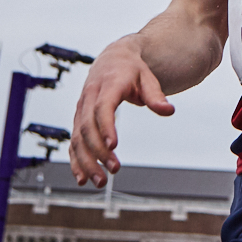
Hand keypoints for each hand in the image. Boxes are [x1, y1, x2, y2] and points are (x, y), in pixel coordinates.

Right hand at [69, 35, 174, 186]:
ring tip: (99, 182)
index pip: (102, 107)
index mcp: (107, 85)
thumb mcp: (147, 78)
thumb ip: (156, 95)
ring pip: (77, 138)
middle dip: (98, 151)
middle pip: (87, 127)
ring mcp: (81, 110)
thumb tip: (168, 110)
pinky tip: (83, 179)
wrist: (111, 60)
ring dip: (86, 162)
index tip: (113, 146)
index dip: (106, 126)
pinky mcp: (78, 120)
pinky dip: (76, 161)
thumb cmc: (132, 70)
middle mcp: (89, 98)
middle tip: (114, 170)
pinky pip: (73, 142)